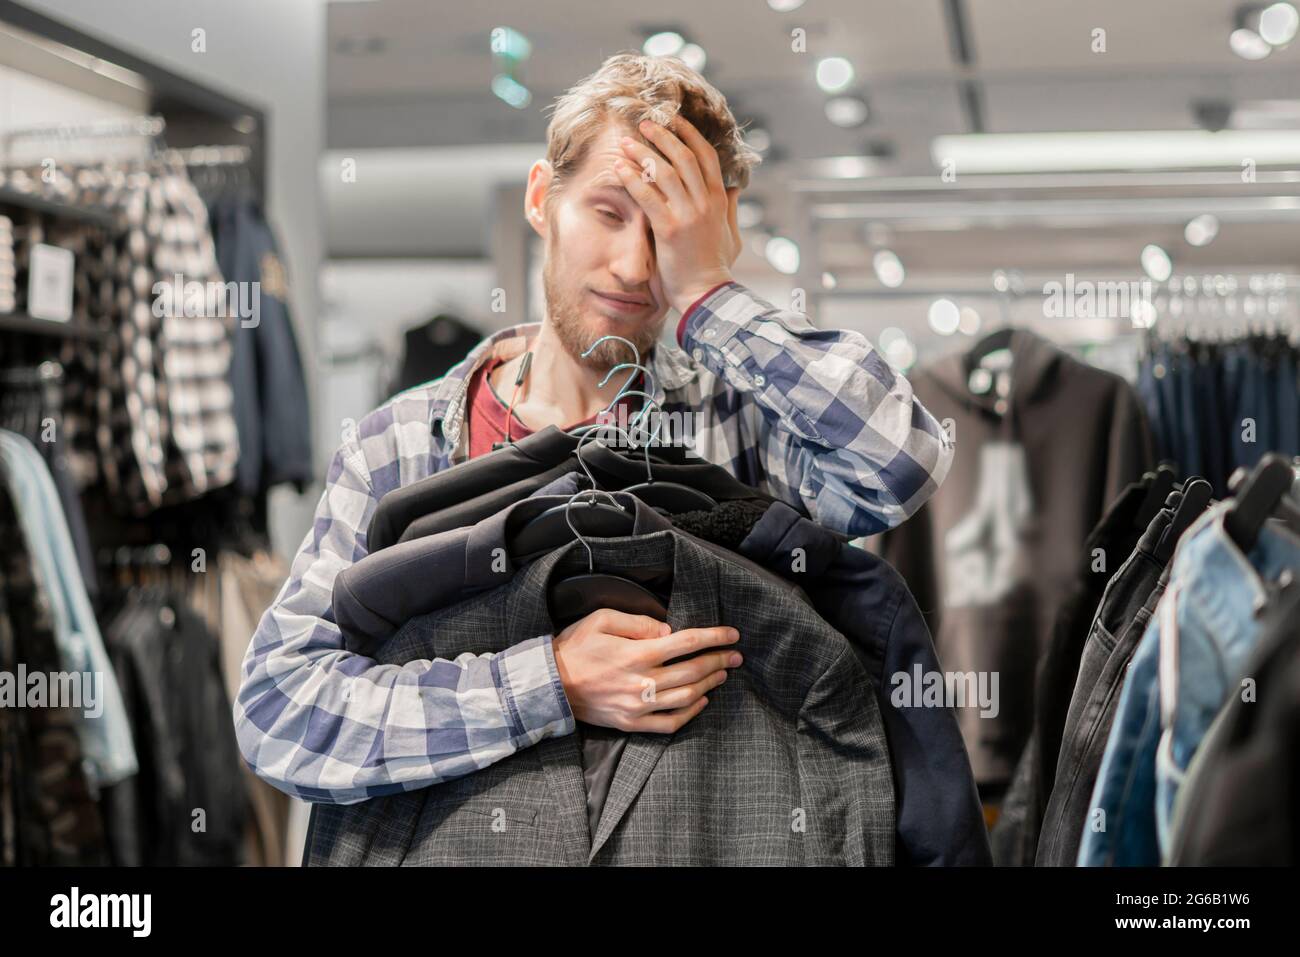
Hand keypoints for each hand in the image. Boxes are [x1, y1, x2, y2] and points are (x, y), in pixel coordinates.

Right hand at [552, 609, 741, 732]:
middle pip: (693, 671)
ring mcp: (638, 706)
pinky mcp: (631, 723)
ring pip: (687, 698)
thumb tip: (669, 631)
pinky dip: (691, 714)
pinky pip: (669, 724)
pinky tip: (702, 702)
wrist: (548, 684)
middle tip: (736, 654)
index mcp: (638, 653)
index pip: (687, 643)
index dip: (714, 637)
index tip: (732, 633)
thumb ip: (640, 623)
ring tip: (722, 673)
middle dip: (719, 660)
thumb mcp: (602, 619)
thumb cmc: (574, 647)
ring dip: (709, 684)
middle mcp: (642, 681)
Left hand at [614, 116, 742, 314]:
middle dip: (662, 135)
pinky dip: (632, 179)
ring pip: (664, 171)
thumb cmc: (717, 268)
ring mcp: (688, 215)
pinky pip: (648, 196)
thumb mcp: (731, 234)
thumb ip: (732, 209)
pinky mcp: (669, 230)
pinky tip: (618, 168)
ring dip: (642, 152)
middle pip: (683, 156)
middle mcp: (705, 202)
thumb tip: (736, 188)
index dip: (689, 134)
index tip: (673, 120)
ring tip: (625, 142)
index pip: (705, 156)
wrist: (707, 295)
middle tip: (643, 123)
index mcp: (720, 200)